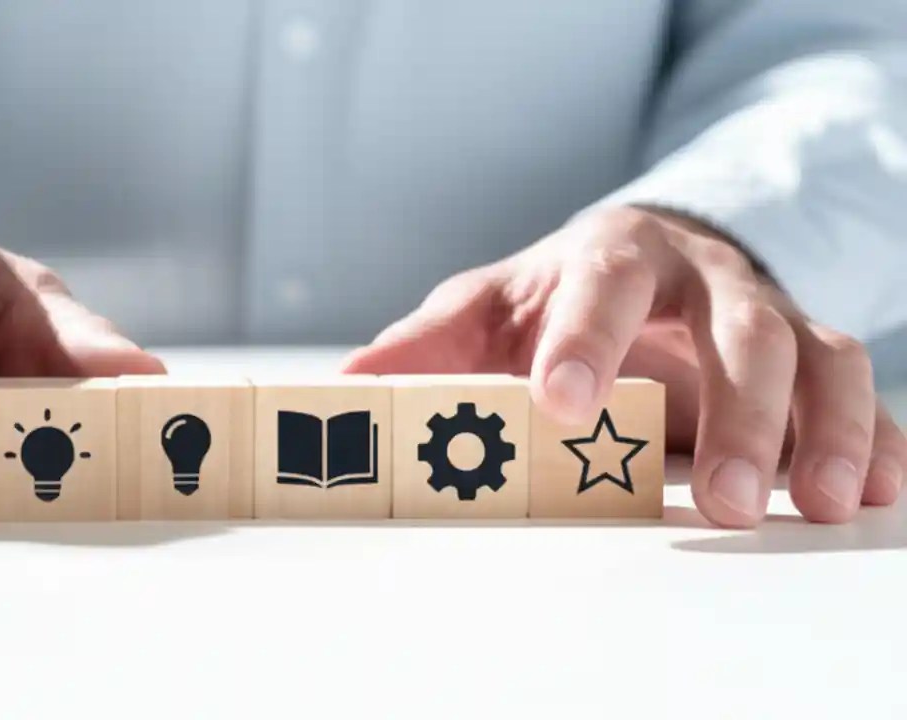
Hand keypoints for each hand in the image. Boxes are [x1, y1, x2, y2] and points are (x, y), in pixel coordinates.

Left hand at [344, 206, 904, 526]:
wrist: (646, 257)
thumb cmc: (557, 293)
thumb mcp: (487, 309)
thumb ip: (427, 346)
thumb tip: (343, 383)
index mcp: (613, 255)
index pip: (605, 283)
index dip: (587, 340)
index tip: (561, 404)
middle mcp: (702, 278)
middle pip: (741, 326)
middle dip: (737, 412)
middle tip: (724, 503)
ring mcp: (765, 313)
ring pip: (818, 354)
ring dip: (825, 429)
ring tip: (819, 505)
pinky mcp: (808, 355)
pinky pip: (858, 387)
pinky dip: (875, 436)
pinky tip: (875, 490)